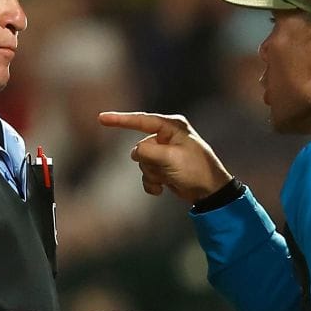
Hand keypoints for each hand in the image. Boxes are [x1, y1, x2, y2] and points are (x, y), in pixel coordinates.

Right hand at [97, 110, 233, 203]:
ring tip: (169, 178)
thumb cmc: (196, 169)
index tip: (101, 118)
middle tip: (167, 168)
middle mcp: (167, 136)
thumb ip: (148, 151)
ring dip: (152, 174)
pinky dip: (152, 183)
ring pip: (142, 163)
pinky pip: (146, 174)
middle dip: (149, 162)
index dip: (120, 120)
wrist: (210, 191)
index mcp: (172, 127)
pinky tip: (162, 189)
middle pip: (140, 148)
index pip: (141, 120)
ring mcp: (164, 152)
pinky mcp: (163, 167)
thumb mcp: (171, 158)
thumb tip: (136, 153)